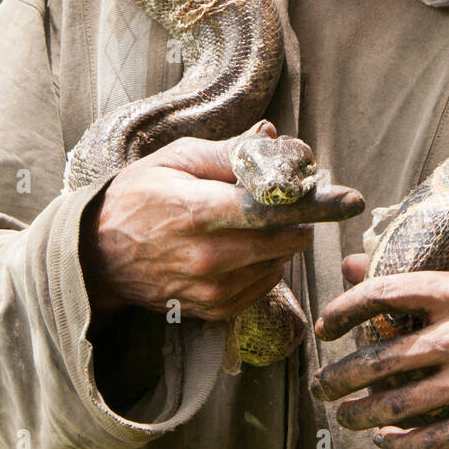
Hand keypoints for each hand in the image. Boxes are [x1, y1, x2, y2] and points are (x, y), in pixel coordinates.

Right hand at [79, 122, 363, 323]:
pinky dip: (266, 263)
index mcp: (199, 212)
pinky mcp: (216, 310)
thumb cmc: (138, 196)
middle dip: (298, 216)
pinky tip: (240, 246)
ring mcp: (213, 289)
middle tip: (287, 197)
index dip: (316, 203)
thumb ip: (230, 153)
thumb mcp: (177, 159)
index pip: (273, 210)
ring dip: (281, 239)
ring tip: (249, 221)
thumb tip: (273, 138)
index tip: (351, 198)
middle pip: (287, 238)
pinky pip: (265, 284)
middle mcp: (210, 257)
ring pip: (281, 262)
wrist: (97, 256)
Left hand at [311, 256, 448, 448]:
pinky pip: (436, 439)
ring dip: (361, 414)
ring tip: (344, 415)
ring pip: (400, 405)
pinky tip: (385, 442)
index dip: (343, 311)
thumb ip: (405, 278)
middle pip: (382, 359)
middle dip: (340, 376)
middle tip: (320, 385)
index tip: (325, 329)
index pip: (383, 295)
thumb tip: (349, 266)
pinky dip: (402, 445)